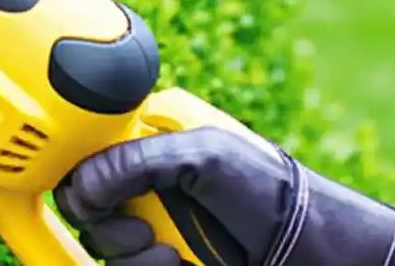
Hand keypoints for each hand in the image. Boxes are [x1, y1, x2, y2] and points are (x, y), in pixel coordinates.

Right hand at [53, 123, 394, 265]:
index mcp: (154, 141)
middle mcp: (149, 183)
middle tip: (142, 231)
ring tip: (173, 254)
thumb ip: (134, 161)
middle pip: (88, 208)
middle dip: (110, 226)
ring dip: (134, 256)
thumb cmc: (271, 192)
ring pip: (104, 247)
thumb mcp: (204, 157)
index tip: (96, 199)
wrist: (315, 254)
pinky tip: (181, 265)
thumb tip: (79, 187)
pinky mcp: (163, 260)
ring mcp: (156, 226)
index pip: (89, 156)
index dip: (85, 181)